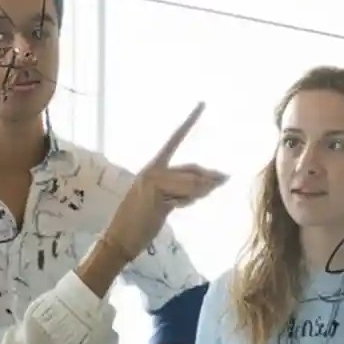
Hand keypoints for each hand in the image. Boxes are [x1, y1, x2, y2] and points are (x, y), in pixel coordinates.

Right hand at [102, 102, 226, 259]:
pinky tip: (179, 205)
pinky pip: (182, 193)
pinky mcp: (154, 193)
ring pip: (189, 183)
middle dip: (208, 179)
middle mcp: (152, 171)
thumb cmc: (139, 224)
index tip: (202, 104)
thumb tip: (210, 184)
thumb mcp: (163, 204)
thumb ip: (181, 191)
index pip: (174, 141)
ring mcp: (152, 181)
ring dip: (200, 193)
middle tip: (225, 180)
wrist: (118, 240)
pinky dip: (188, 199)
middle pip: (190, 169)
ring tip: (192, 202)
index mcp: (152, 169)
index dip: (189, 122)